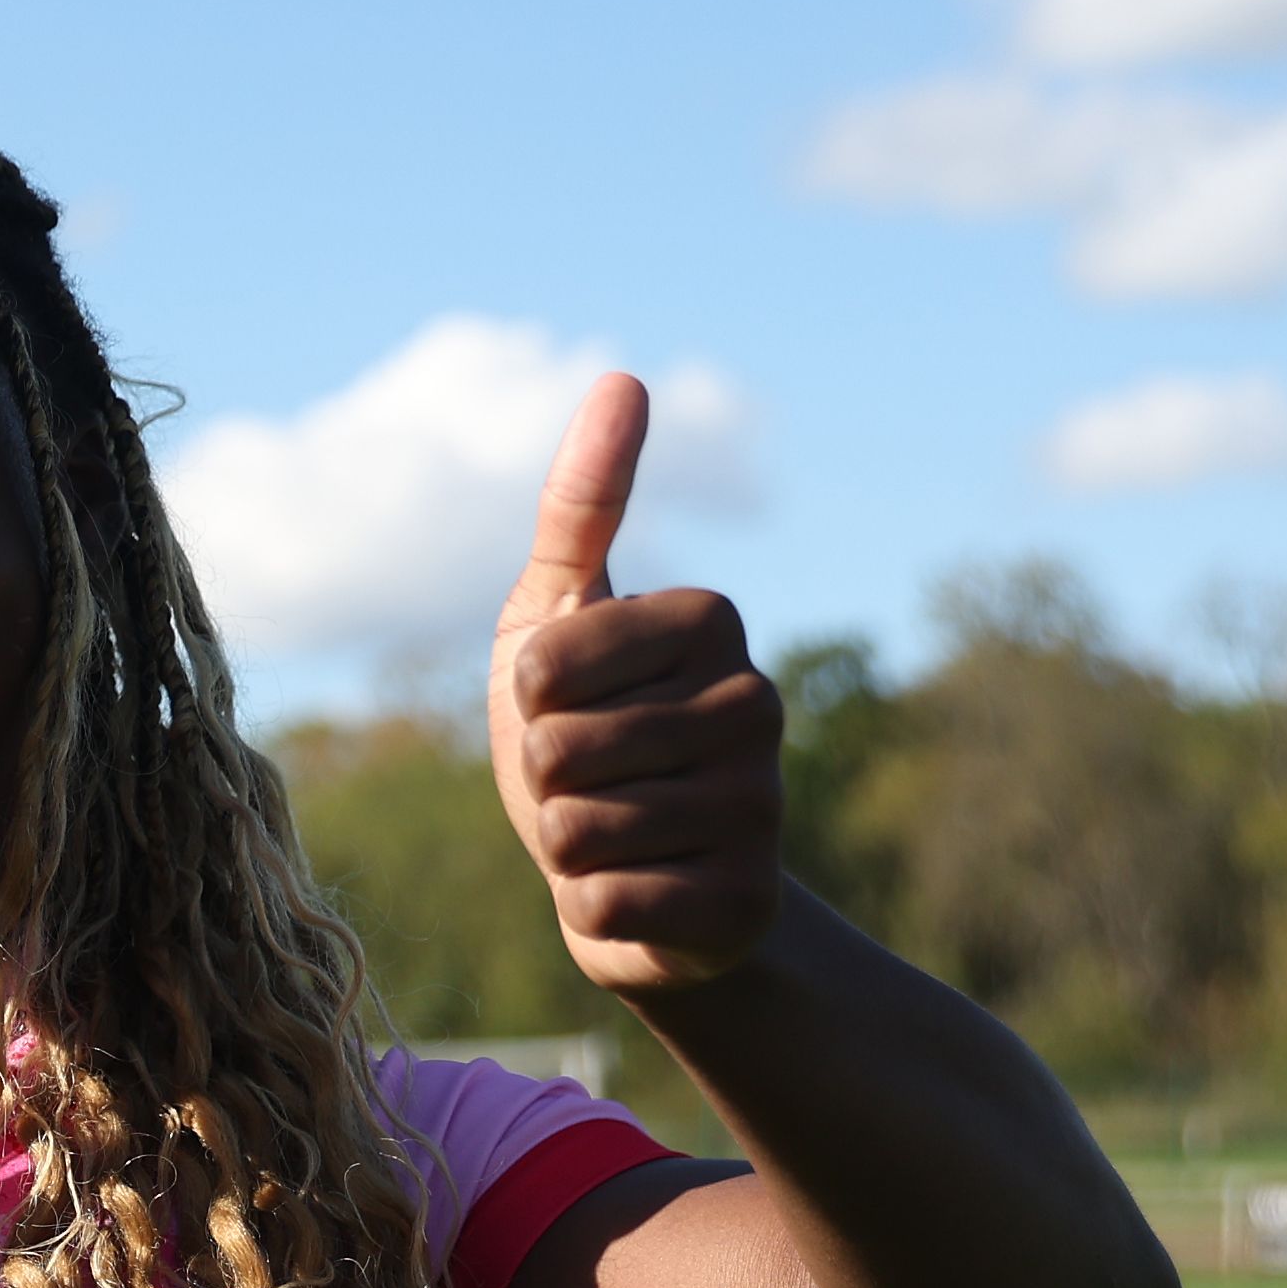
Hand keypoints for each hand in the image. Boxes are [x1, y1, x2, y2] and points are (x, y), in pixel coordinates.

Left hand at [486, 372, 788, 994]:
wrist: (643, 881)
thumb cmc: (585, 735)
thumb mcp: (556, 617)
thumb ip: (582, 508)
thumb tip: (624, 378)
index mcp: (711, 620)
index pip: (542, 667)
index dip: (525, 702)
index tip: (568, 705)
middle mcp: (757, 703)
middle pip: (556, 753)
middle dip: (543, 783)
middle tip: (590, 784)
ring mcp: (761, 807)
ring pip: (577, 833)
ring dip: (565, 847)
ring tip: (611, 836)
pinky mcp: (747, 899)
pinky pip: (606, 905)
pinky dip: (591, 910)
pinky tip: (637, 894)